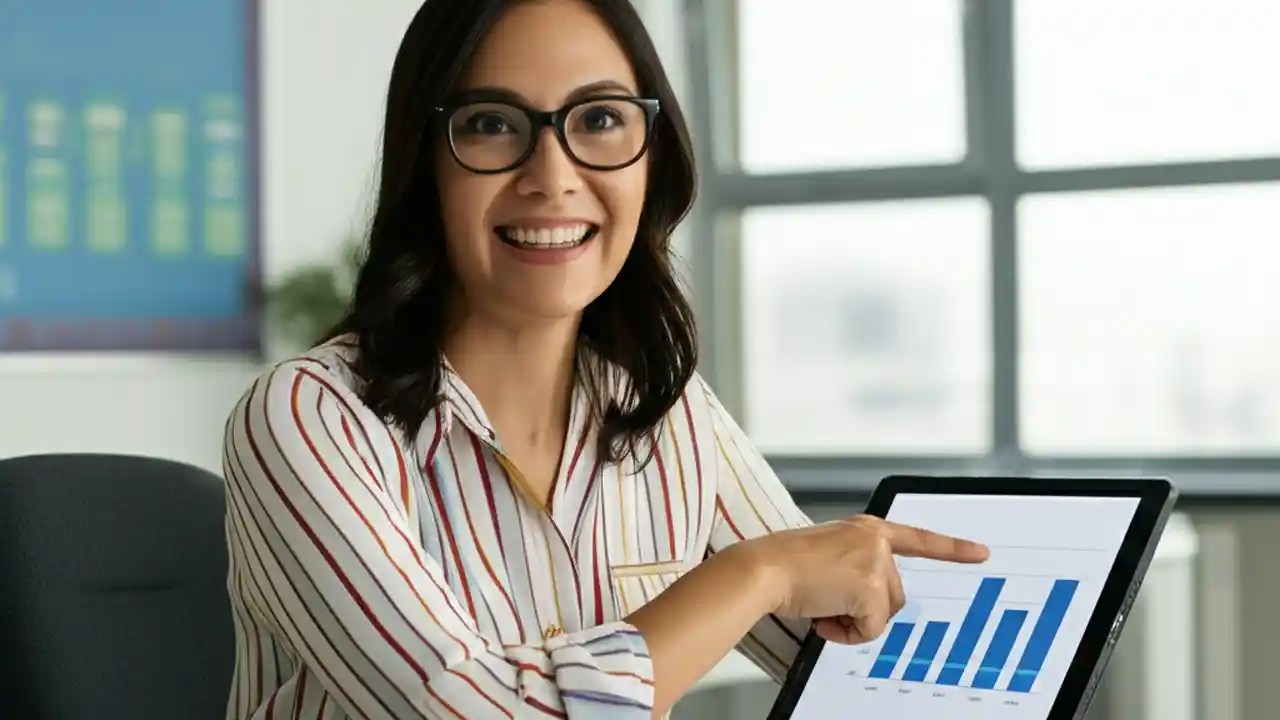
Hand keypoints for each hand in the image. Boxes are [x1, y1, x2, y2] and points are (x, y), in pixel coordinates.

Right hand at [744, 515, 988, 644]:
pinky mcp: (871, 586)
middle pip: (893, 595)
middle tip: (828, 604)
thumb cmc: (785, 564)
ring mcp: (876, 562)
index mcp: (866, 529)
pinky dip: (846, 632)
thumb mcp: (829, 555)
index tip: (981, 553)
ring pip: (883, 613)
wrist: (765, 569)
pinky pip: (871, 628)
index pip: (917, 538)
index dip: (952, 548)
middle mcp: (875, 540)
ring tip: (821, 607)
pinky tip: (822, 616)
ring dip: (853, 621)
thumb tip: (869, 606)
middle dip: (864, 609)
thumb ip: (855, 569)